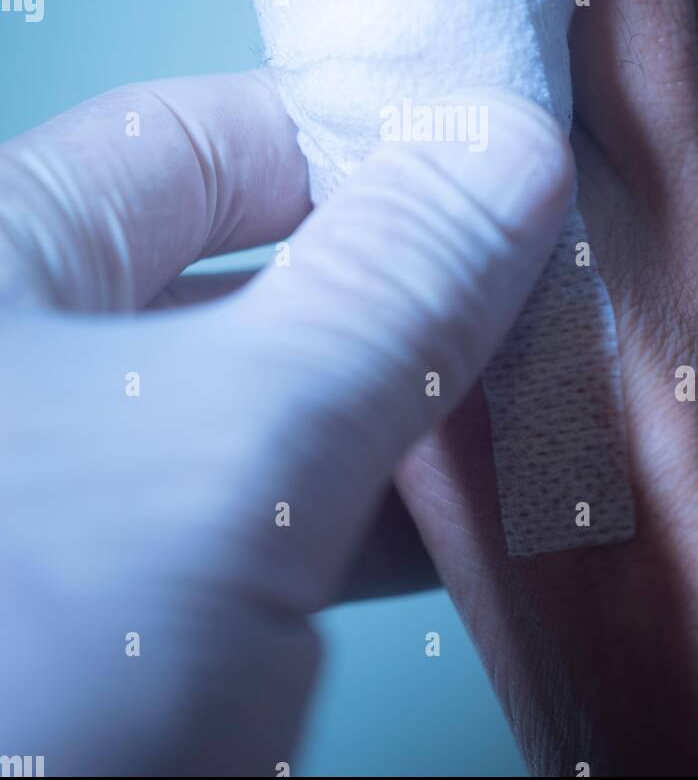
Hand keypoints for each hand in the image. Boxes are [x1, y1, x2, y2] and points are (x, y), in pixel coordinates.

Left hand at [0, 70, 571, 773]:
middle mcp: (46, 359)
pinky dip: (388, 514)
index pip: (208, 137)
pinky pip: (287, 517)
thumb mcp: (225, 445)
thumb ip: (383, 289)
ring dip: (422, 408)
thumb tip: (507, 145)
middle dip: (415, 283)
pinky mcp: (146, 603)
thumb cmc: (20, 645)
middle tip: (560, 292)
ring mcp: (101, 488)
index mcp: (10, 257)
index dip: (361, 135)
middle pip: (261, 266)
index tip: (507, 163)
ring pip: (290, 402)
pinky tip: (486, 523)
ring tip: (557, 400)